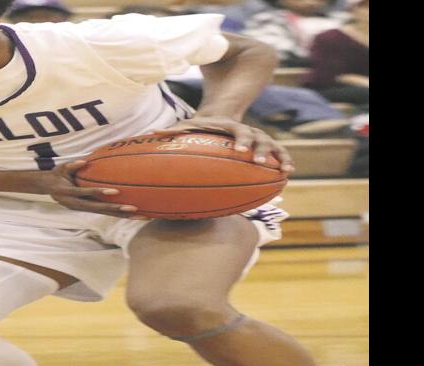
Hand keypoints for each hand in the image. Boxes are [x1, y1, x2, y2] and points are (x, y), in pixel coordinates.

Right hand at [31, 162, 149, 219]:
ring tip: (141, 216)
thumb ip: (72, 166)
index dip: (100, 193)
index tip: (116, 192)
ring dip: (123, 215)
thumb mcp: (62, 169)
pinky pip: (105, 212)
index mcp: (70, 195)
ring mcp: (84, 209)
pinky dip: (119, 214)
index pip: (87, 194)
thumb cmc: (58, 175)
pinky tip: (133, 214)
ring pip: (105, 214)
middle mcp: (77, 205)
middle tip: (134, 209)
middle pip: (100, 209)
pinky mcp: (88, 209)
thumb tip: (84, 161)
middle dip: (117, 210)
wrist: (48, 188)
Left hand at [148, 116, 295, 172]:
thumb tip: (149, 133)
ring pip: (274, 146)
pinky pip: (278, 154)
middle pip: (260, 138)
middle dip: (262, 150)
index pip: (238, 131)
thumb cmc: (201, 127)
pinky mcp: (265, 146)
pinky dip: (284, 162)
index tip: (238, 150)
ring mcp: (259, 138)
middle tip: (260, 162)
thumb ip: (172, 131)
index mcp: (231, 126)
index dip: (240, 139)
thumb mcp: (188, 126)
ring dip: (280, 157)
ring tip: (285, 172)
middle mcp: (248, 131)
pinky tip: (289, 175)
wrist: (221, 116)